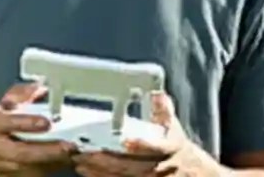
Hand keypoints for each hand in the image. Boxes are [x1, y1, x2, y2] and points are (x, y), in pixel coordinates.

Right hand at [0, 81, 78, 175]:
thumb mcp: (1, 107)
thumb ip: (20, 95)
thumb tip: (41, 87)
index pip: (7, 123)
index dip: (26, 123)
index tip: (46, 122)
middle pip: (20, 153)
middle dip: (46, 151)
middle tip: (68, 147)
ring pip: (27, 169)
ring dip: (50, 164)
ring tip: (70, 155)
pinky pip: (29, 176)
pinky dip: (47, 170)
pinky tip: (61, 163)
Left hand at [72, 92, 221, 176]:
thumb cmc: (182, 154)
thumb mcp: (176, 131)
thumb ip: (164, 112)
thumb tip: (157, 94)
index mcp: (169, 150)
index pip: (154, 148)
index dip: (141, 145)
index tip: (125, 141)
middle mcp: (160, 169)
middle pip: (130, 167)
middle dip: (105, 162)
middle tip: (84, 154)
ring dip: (100, 174)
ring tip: (81, 166)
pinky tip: (91, 176)